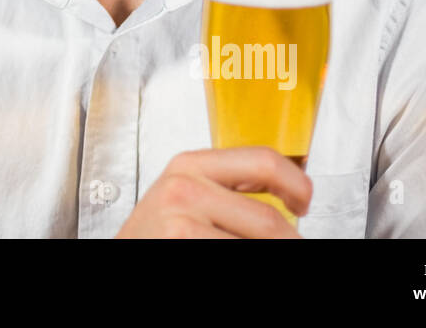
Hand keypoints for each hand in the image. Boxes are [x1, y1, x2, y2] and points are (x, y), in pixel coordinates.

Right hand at [116, 147, 311, 238]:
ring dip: (270, 255)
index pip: (263, 160)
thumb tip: (287, 199)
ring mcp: (181, 220)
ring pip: (259, 245)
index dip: (297, 184)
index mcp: (189, 165)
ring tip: (254, 255)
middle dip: (290, 243)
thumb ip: (226, 189)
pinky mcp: (182, 243)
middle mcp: (184, 187)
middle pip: (269, 219)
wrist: (122, 256)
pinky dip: (249, 264)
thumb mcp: (183, 199)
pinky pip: (238, 255)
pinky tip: (228, 256)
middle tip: (292, 246)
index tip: (303, 202)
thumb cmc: (154, 237)